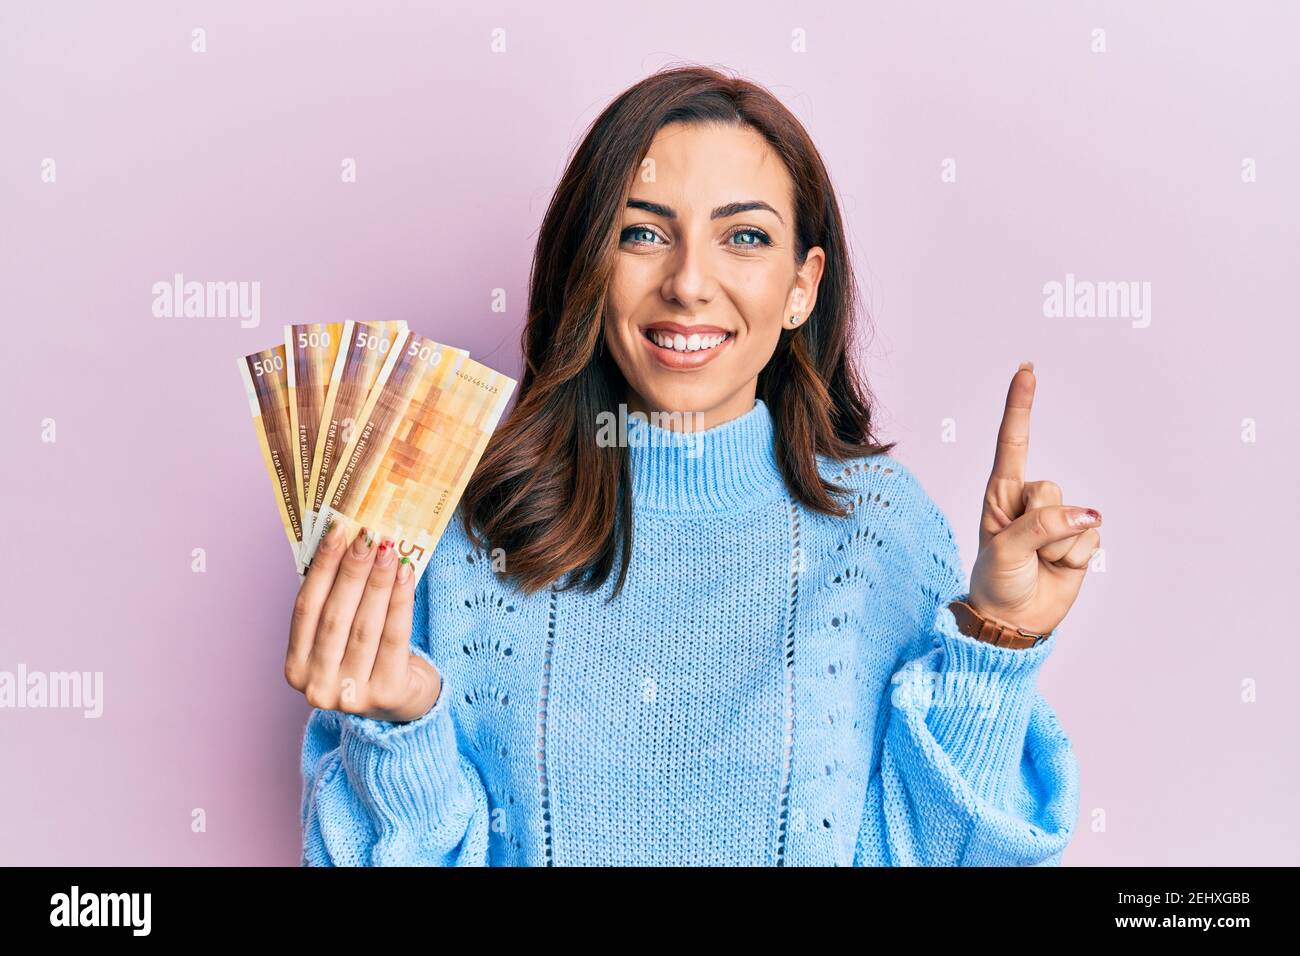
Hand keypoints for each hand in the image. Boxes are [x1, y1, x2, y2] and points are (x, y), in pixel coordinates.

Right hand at [285, 522, 441, 722]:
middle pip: (335, 616)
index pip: (306, 608)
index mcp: (296, 668)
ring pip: (365, 625)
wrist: (404, 704)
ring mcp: (351, 695)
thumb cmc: (368, 660)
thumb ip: (336, 601)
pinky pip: (394, 637)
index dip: (321, 568)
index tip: (336, 531)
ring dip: (378, 581)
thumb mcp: (342, 637)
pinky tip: (406, 575)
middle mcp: (317, 686)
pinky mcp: (386, 694)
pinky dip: (400, 601)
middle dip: (352, 571)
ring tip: (389, 549)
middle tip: (367, 536)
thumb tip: (348, 543)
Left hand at [967, 362, 1101, 636]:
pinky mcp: (1080, 539)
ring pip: (1074, 516)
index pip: (1014, 441)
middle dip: (1040, 523)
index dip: (1020, 405)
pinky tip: (1058, 568)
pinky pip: (1090, 540)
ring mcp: (1058, 519)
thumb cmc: (996, 580)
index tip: (1026, 369)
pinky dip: (1075, 560)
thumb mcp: (1006, 551)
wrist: (1013, 620)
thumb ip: (1042, 526)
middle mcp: (1029, 500)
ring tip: (1038, 562)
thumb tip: (1086, 515)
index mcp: (1000, 493)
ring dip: (1057, 546)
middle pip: (1050, 489)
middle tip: (1023, 549)